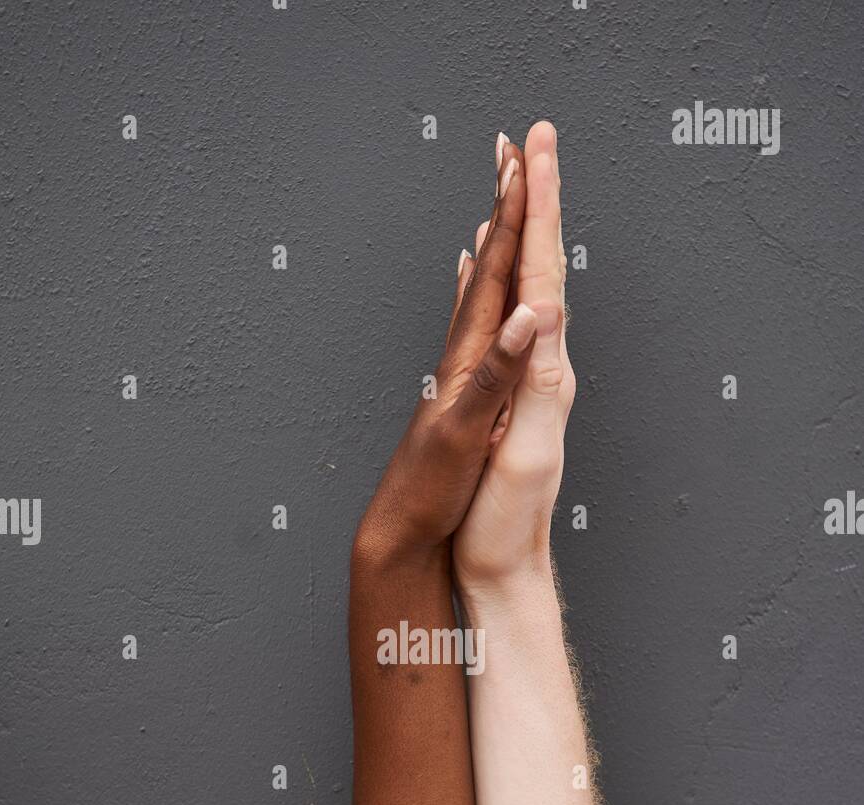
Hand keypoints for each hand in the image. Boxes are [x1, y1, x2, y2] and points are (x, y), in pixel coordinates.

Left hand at [355, 136, 539, 568]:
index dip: (512, 219)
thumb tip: (525, 315)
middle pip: (487, 269)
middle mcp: (459, 358)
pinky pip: (471, 326)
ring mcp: (456, 374)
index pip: (496, 276)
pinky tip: (472, 285)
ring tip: (498, 204)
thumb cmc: (430, 490)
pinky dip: (477, 293)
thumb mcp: (467, 434)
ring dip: (495, 244)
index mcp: (467, 361)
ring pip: (479, 292)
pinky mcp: (457, 395)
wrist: (399, 530)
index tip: (524, 163)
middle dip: (504, 210)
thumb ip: (498, 375)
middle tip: (513, 154)